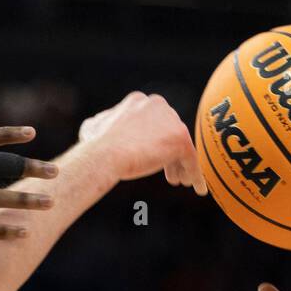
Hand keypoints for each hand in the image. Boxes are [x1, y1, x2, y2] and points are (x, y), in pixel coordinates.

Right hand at [77, 91, 205, 193]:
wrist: (103, 155)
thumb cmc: (94, 147)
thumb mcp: (92, 129)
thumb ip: (102, 125)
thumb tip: (95, 126)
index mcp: (139, 102)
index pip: (154, 122)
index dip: (153, 141)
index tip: (150, 157)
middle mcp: (157, 105)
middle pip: (170, 132)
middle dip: (169, 153)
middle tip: (170, 172)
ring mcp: (171, 120)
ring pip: (181, 145)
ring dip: (181, 164)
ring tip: (180, 181)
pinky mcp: (180, 138)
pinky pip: (192, 158)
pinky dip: (196, 173)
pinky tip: (198, 188)